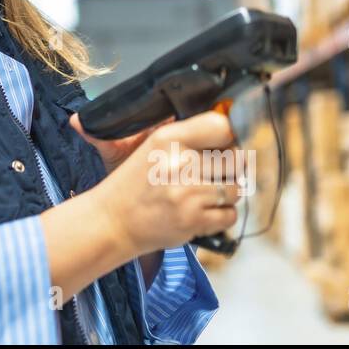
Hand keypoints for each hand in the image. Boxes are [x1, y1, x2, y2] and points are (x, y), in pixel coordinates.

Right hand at [87, 112, 241, 258]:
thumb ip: (190, 137)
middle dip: (229, 168)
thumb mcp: (154, 148)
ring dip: (226, 194)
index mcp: (168, 138)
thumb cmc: (135, 184)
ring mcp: (188, 192)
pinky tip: (203, 212)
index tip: (226, 144)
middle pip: (235, 159)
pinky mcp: (193, 219)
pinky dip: (222, 216)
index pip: (221, 126)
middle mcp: (179, 162)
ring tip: (204, 195)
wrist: (113, 221)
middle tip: (212, 175)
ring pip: (236, 188)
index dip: (230, 136)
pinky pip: (230, 215)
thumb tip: (231, 131)